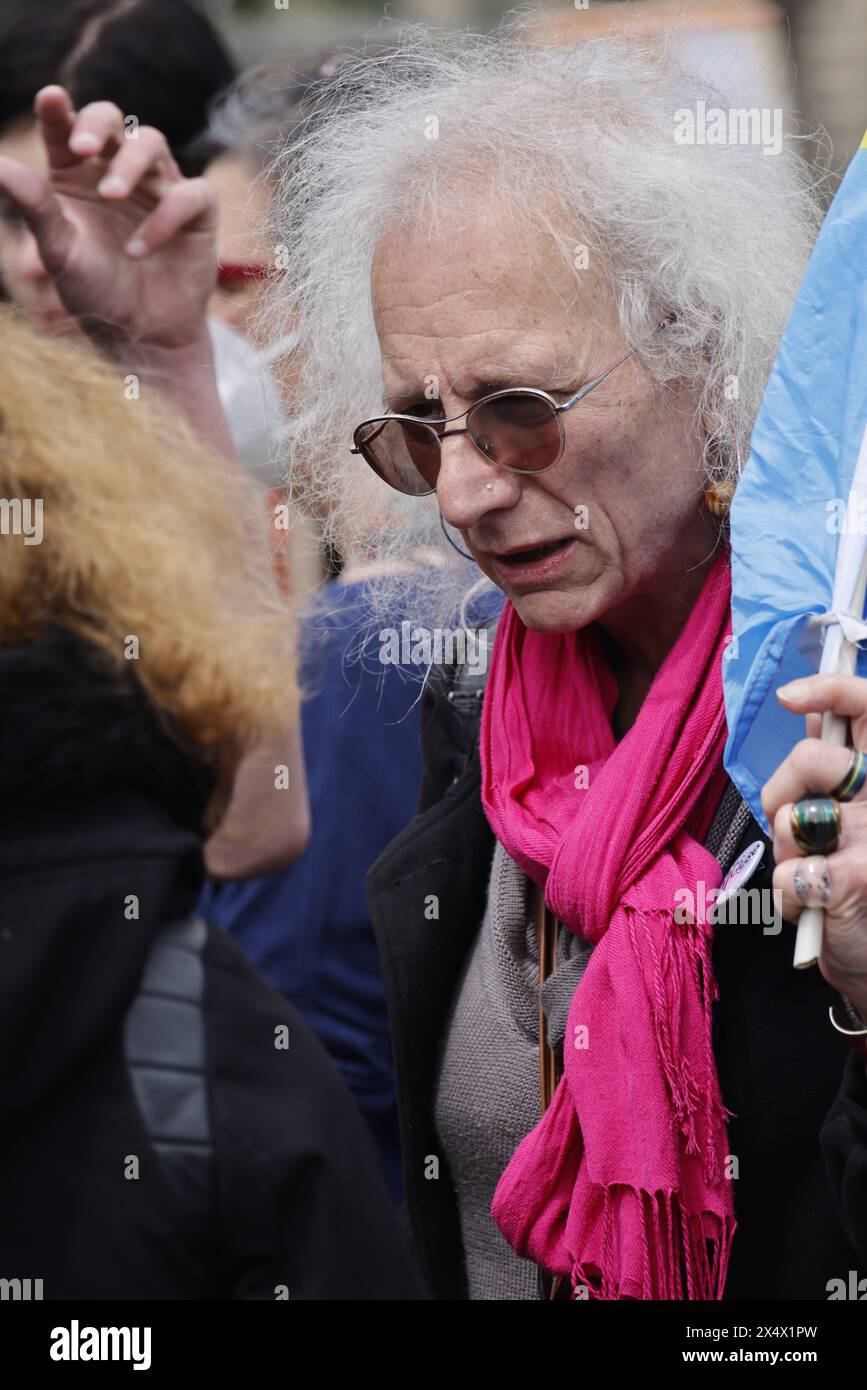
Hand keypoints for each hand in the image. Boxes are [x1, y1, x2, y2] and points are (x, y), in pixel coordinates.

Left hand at [0, 85, 216, 352]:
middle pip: (113, 120)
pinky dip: (165, 216)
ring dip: (129, 165)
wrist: (143, 336)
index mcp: (77, 174)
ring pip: (152, 144)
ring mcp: (159, 187)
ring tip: (111, 197)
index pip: (65, 127)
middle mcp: (118, 172)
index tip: (51, 100)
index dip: (58, 111)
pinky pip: (189, 194)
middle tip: (81, 148)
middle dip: (98, 125)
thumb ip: (32, 205)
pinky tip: (139, 249)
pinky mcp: (195, 212)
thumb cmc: (96, 292)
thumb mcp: (58, 250)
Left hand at [762, 674, 866, 1015]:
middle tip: (792, 821)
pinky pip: (785, 870)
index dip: (831, 689)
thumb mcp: (854, 818)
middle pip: (811, 758)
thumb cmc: (864, 886)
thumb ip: (837, 765)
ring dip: (785, 850)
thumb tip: (809, 713)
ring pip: (788, 815)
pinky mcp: (852, 880)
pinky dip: (788, 897)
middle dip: (781, 790)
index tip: (789, 697)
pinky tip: (816, 909)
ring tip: (814, 872)